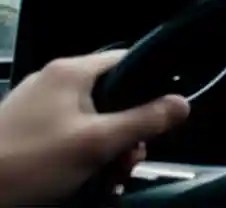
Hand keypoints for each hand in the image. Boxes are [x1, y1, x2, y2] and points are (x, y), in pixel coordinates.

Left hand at [0, 50, 189, 206]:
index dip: (151, 84)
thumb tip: (183, 103)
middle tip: (129, 162)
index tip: (162, 116)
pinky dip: (83, 155)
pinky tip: (86, 181)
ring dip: (107, 149)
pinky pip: (68, 135)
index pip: (127, 61)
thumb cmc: (29, 162)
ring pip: (91, 120)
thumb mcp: (97, 143)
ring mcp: (36, 106)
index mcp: (71, 73)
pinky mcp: (25, 131)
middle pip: (111, 97)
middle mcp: (53, 82)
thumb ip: (144, 121)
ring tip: (107, 179)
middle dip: (128, 132)